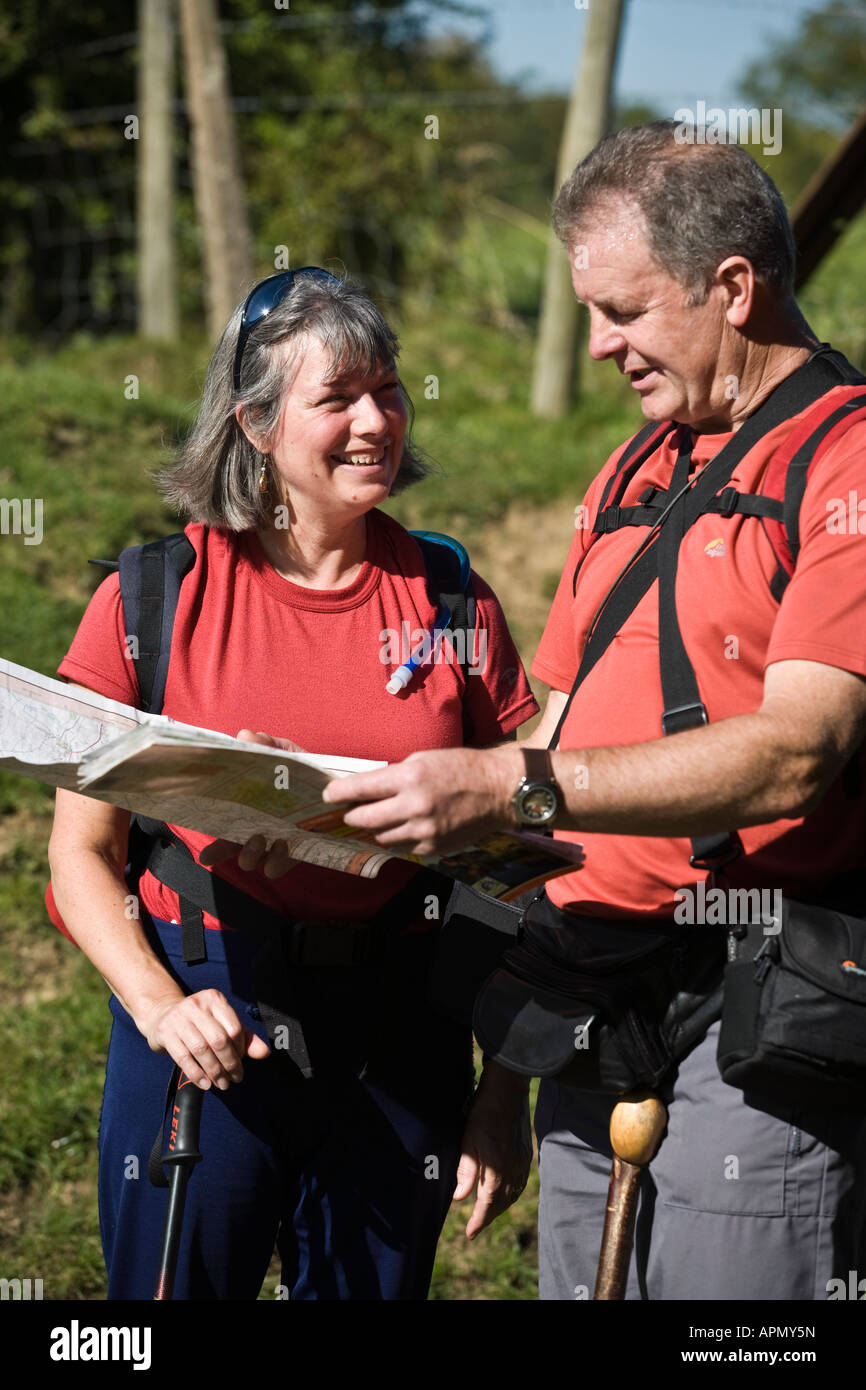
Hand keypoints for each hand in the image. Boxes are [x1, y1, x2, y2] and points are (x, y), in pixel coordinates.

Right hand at [139, 988, 270, 1090]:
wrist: (163, 1015)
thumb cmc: (199, 1022)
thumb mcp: (222, 1024)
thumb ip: (244, 1038)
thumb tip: (264, 1053)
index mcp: (214, 999)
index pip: (233, 1028)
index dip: (240, 1050)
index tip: (241, 1062)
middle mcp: (196, 1005)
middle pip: (218, 1040)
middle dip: (229, 1064)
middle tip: (234, 1078)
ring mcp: (178, 1018)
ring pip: (201, 1050)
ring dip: (214, 1072)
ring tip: (222, 1084)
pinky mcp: (165, 1032)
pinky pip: (183, 1058)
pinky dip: (197, 1074)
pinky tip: (206, 1084)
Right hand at [198, 728, 304, 878]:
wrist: (338, 787)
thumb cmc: (305, 771)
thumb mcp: (286, 754)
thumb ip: (267, 745)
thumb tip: (245, 736)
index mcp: (246, 807)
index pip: (219, 822)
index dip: (207, 833)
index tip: (203, 846)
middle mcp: (254, 829)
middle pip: (226, 847)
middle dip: (219, 850)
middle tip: (230, 839)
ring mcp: (272, 844)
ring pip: (249, 861)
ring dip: (249, 853)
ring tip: (260, 837)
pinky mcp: (294, 854)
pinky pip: (276, 867)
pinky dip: (277, 859)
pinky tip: (285, 843)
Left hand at [321, 746, 521, 855]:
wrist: (498, 790)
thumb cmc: (461, 768)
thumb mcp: (424, 759)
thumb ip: (395, 775)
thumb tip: (368, 788)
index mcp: (409, 777)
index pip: (360, 788)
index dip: (338, 793)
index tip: (328, 795)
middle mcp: (414, 806)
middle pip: (364, 819)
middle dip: (351, 815)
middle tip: (349, 811)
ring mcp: (424, 831)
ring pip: (381, 836)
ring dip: (376, 828)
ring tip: (380, 818)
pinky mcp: (433, 848)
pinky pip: (403, 847)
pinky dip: (399, 838)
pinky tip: (405, 827)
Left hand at [452, 1060, 532, 1237]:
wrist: (507, 1091)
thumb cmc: (483, 1113)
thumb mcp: (468, 1141)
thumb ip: (466, 1171)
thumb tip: (459, 1198)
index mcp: (498, 1168)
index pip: (487, 1204)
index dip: (479, 1221)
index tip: (470, 1233)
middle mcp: (513, 1169)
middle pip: (501, 1203)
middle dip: (488, 1217)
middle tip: (475, 1228)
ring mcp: (522, 1162)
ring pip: (513, 1195)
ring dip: (499, 1208)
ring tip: (486, 1214)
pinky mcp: (525, 1154)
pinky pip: (520, 1183)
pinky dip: (510, 1195)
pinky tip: (503, 1194)